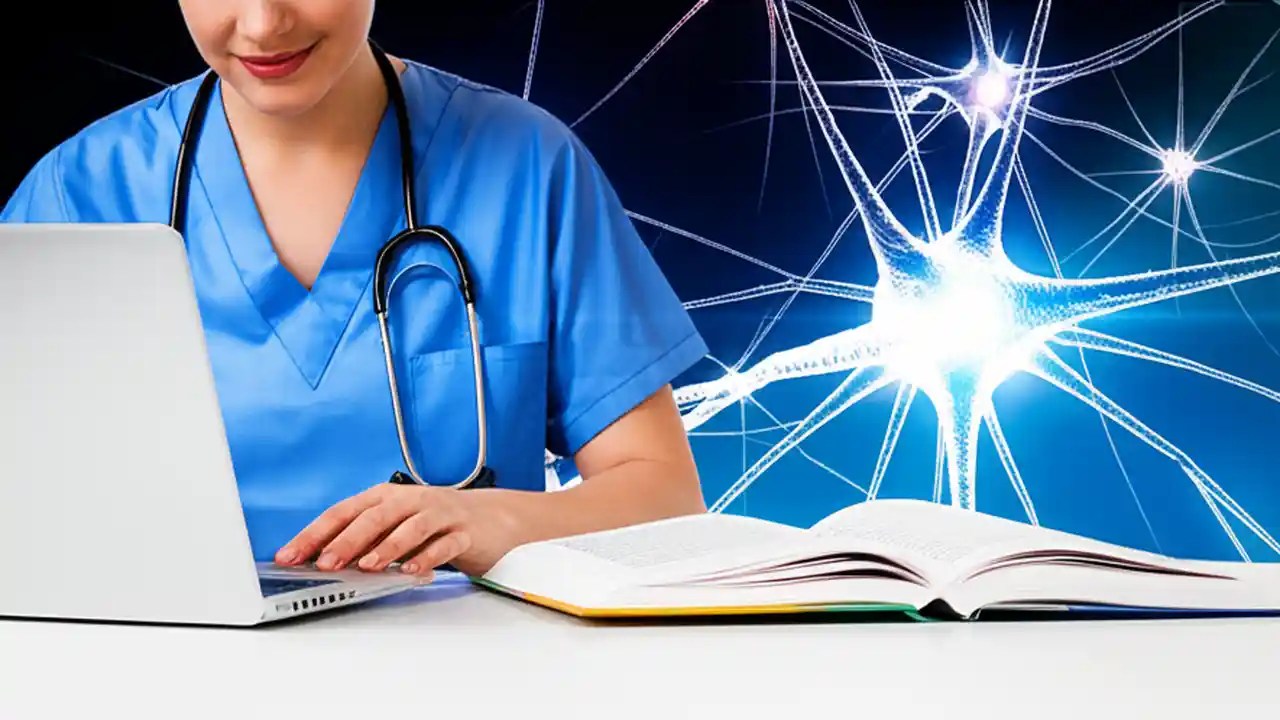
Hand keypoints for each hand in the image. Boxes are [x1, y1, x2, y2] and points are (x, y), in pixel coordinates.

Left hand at [273, 484, 515, 579]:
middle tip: (326, 563)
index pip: (343, 512)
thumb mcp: (394, 526)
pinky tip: (413, 570)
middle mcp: (411, 500)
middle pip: (374, 517)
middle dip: (346, 541)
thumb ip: (364, 540)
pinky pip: (445, 544)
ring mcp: (439, 514)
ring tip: (367, 566)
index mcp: (386, 497)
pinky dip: (428, 556)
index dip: (315, 533)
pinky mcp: (464, 532)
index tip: (290, 555)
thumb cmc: (435, 523)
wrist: (491, 519)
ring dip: (386, 547)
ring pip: (410, 527)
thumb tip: (321, 562)